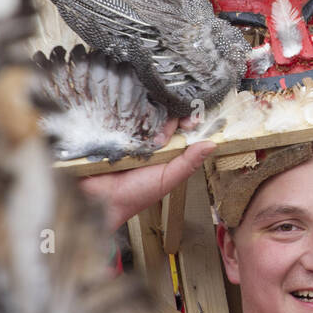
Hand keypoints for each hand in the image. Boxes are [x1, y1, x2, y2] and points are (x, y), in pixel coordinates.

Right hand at [78, 119, 215, 231]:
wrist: (99, 200)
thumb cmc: (135, 195)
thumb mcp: (167, 179)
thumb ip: (188, 162)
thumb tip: (213, 144)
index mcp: (164, 148)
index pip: (179, 126)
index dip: (187, 120)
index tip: (191, 120)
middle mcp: (147, 137)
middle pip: (162, 115)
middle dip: (167, 118)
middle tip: (161, 135)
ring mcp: (128, 131)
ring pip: (142, 112)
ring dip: (147, 113)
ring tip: (146, 130)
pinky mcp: (110, 128)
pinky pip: (120, 114)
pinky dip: (125, 111)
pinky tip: (129, 115)